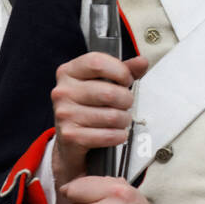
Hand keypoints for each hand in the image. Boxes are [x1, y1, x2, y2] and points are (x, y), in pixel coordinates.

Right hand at [50, 52, 147, 203]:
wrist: (70, 141)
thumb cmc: (90, 106)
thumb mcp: (104, 82)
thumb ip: (124, 70)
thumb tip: (141, 62)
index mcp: (69, 72)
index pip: (97, 63)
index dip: (120, 71)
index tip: (126, 80)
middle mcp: (62, 91)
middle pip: (109, 92)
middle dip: (126, 100)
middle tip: (125, 104)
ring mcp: (64, 114)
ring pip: (112, 116)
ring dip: (124, 120)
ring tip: (120, 119)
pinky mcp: (70, 136)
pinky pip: (107, 135)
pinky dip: (119, 136)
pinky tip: (116, 133)